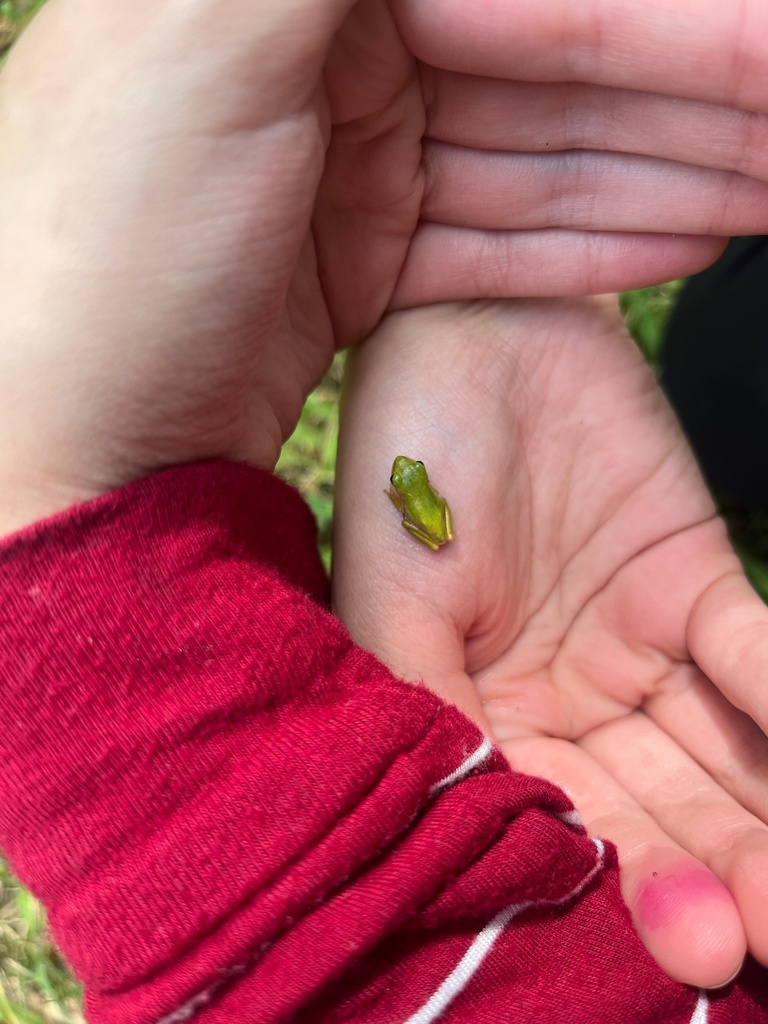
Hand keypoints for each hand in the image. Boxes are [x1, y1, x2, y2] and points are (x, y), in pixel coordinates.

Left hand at [4, 0, 767, 534]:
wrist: (52, 447)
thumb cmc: (92, 255)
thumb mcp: (199, 28)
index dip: (668, 23)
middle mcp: (323, 61)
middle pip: (554, 66)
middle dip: (696, 95)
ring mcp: (344, 170)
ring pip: (545, 156)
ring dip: (673, 170)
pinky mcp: (357, 264)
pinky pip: (505, 238)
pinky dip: (597, 237)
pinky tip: (692, 232)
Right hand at [333, 297, 767, 988]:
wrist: (474, 330)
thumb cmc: (407, 462)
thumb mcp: (396, 603)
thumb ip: (439, 716)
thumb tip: (495, 833)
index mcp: (484, 718)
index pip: (560, 825)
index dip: (625, 885)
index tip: (696, 941)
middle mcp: (564, 701)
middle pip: (657, 808)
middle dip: (722, 874)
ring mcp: (634, 647)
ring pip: (719, 755)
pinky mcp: (692, 581)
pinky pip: (751, 654)